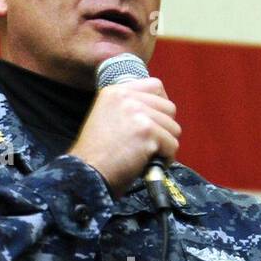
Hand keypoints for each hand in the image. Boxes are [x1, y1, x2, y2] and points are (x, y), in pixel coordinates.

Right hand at [67, 77, 179, 196]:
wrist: (87, 173)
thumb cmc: (96, 155)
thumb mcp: (105, 117)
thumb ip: (128, 108)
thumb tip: (157, 112)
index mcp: (116, 92)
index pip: (155, 86)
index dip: (162, 104)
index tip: (158, 120)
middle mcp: (127, 97)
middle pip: (169, 107)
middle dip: (166, 128)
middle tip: (153, 143)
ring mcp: (138, 113)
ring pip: (174, 127)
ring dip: (166, 144)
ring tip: (150, 155)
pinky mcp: (147, 132)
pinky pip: (172, 144)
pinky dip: (166, 158)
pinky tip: (151, 163)